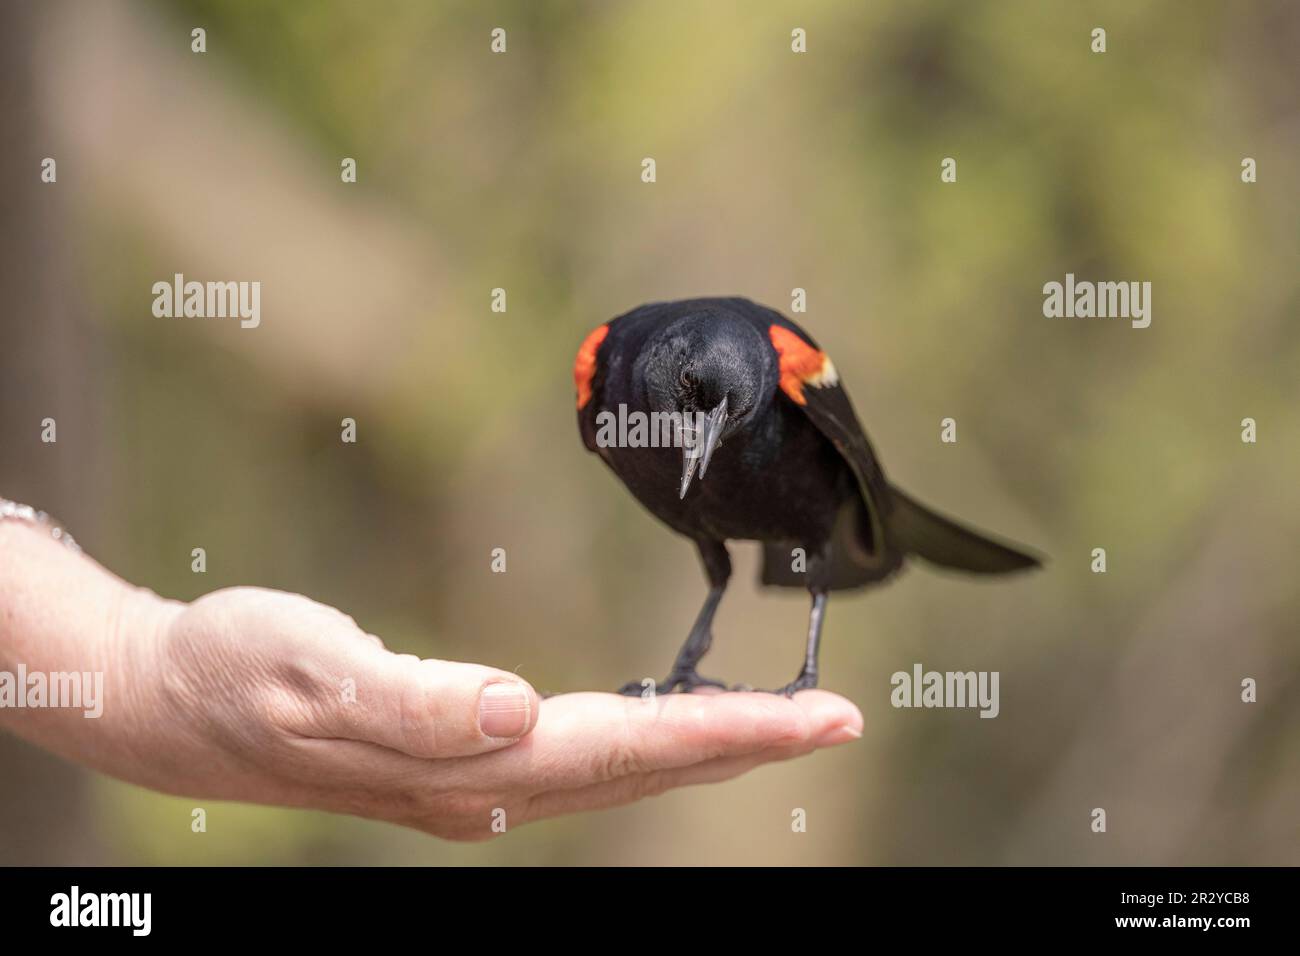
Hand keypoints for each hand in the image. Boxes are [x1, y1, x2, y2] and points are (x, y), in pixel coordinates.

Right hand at [137, 587, 862, 839]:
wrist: (169, 702)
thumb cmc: (235, 672)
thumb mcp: (310, 672)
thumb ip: (414, 699)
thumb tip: (515, 712)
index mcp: (462, 763)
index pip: (626, 749)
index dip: (727, 734)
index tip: (817, 716)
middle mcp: (482, 788)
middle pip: (643, 770)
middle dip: (747, 745)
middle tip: (838, 716)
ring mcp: (472, 785)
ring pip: (619, 772)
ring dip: (705, 748)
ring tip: (778, 721)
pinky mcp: (456, 765)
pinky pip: (580, 761)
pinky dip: (644, 742)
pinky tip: (664, 724)